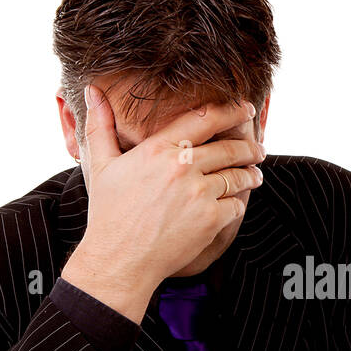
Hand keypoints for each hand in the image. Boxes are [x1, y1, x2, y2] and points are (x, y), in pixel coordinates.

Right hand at [60, 86, 264, 321]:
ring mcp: (198, 193)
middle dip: (249, 147)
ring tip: (255, 175)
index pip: (204, 118)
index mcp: (158, 149)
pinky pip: (236, 205)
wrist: (119, 260)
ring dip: (251, 175)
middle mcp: (181, 167)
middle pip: (229, 148)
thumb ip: (99, 125)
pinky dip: (239, 204)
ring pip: (238, 177)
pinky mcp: (210, 219)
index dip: (230, 110)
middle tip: (258, 148)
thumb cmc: (109, 214)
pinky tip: (239, 202)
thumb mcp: (100, 165)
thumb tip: (92, 90)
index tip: (244, 108)